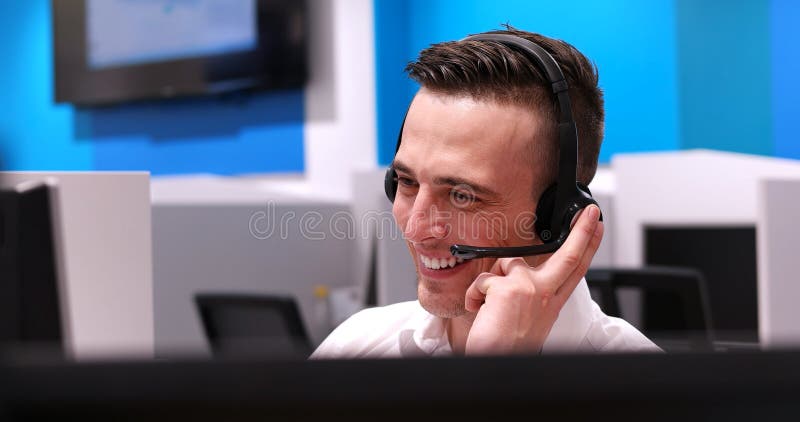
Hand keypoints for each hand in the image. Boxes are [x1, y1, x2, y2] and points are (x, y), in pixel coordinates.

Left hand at [463, 205, 603, 354]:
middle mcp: (545, 295)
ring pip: (506, 264)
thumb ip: (527, 290)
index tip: (597, 226)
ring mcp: (529, 290)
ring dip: (489, 282)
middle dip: (582, 231)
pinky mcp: (509, 289)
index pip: (574, 269)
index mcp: (551, 302)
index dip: (587, 246)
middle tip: (591, 212)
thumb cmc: (505, 345)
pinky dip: (474, 294)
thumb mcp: (525, 316)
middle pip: (568, 256)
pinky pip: (483, 279)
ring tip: (488, 306)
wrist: (495, 363)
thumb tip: (511, 268)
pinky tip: (479, 309)